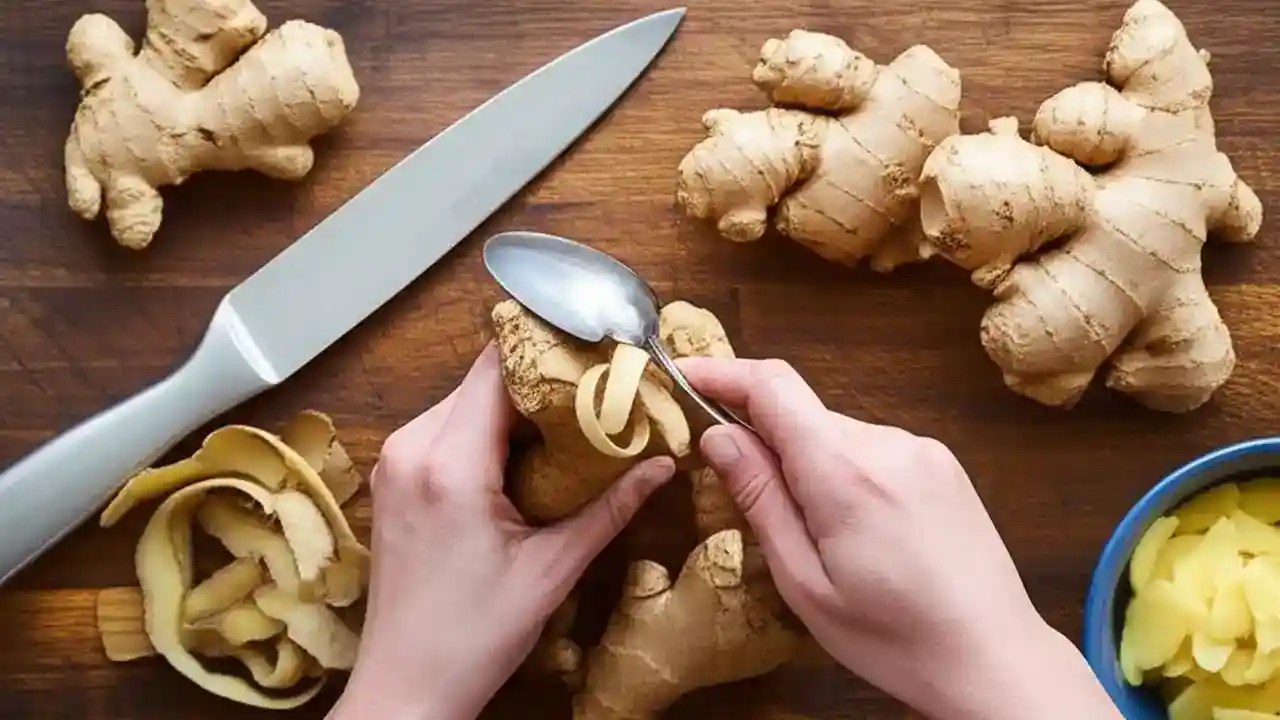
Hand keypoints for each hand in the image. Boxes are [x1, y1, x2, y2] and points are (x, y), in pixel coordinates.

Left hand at [329, 345, 675, 719]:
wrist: (405, 688)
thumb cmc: (473, 637)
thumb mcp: (552, 570)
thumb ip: (609, 508)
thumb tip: (662, 464)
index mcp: (448, 464)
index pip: (497, 367)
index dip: (548, 350)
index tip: (596, 350)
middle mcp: (410, 448)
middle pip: (482, 380)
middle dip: (540, 379)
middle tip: (597, 390)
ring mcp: (395, 461)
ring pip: (464, 401)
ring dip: (514, 407)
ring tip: (570, 425)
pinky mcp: (394, 479)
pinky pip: (446, 429)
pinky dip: (487, 431)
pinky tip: (527, 457)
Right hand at [680, 357, 1121, 719]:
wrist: (992, 659)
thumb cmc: (892, 637)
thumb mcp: (803, 582)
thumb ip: (760, 499)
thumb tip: (716, 435)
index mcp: (845, 472)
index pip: (772, 386)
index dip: (721, 372)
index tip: (682, 375)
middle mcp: (887, 443)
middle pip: (801, 413)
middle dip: (763, 440)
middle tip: (743, 497)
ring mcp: (921, 449)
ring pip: (835, 433)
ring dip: (807, 462)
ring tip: (817, 536)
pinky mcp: (942, 463)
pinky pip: (871, 449)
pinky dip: (844, 471)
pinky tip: (857, 531)